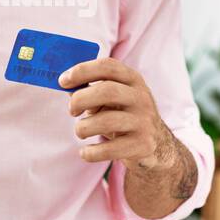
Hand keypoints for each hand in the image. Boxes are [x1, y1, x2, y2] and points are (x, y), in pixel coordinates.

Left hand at [59, 58, 176, 171]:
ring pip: (106, 121)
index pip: (108, 66)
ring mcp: (144, 122)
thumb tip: (65, 85)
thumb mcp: (113, 98)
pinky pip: (109, 149)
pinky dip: (91, 152)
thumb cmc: (124, 116)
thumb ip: (91, 90)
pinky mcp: (143, 145)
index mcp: (133, 80)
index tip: (62, 81)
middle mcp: (141, 98)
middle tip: (72, 110)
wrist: (156, 145)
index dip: (82, 70)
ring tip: (81, 131)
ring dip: (83, 128)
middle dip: (81, 99)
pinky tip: (85, 152)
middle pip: (107, 91)